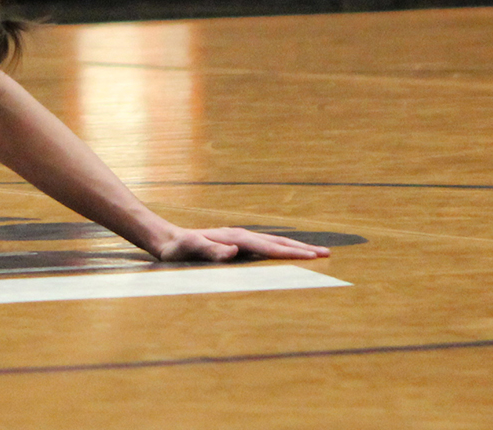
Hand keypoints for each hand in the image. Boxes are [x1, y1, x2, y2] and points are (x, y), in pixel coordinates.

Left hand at [152, 226, 330, 261]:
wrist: (165, 239)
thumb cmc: (177, 249)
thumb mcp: (189, 250)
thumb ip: (210, 251)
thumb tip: (235, 251)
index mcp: (235, 238)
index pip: (269, 247)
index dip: (291, 253)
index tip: (313, 257)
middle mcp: (241, 235)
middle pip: (277, 242)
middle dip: (302, 248)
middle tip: (327, 254)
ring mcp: (240, 238)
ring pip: (273, 243)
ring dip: (295, 247)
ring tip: (316, 253)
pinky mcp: (236, 243)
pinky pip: (265, 247)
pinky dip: (282, 249)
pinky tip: (287, 254)